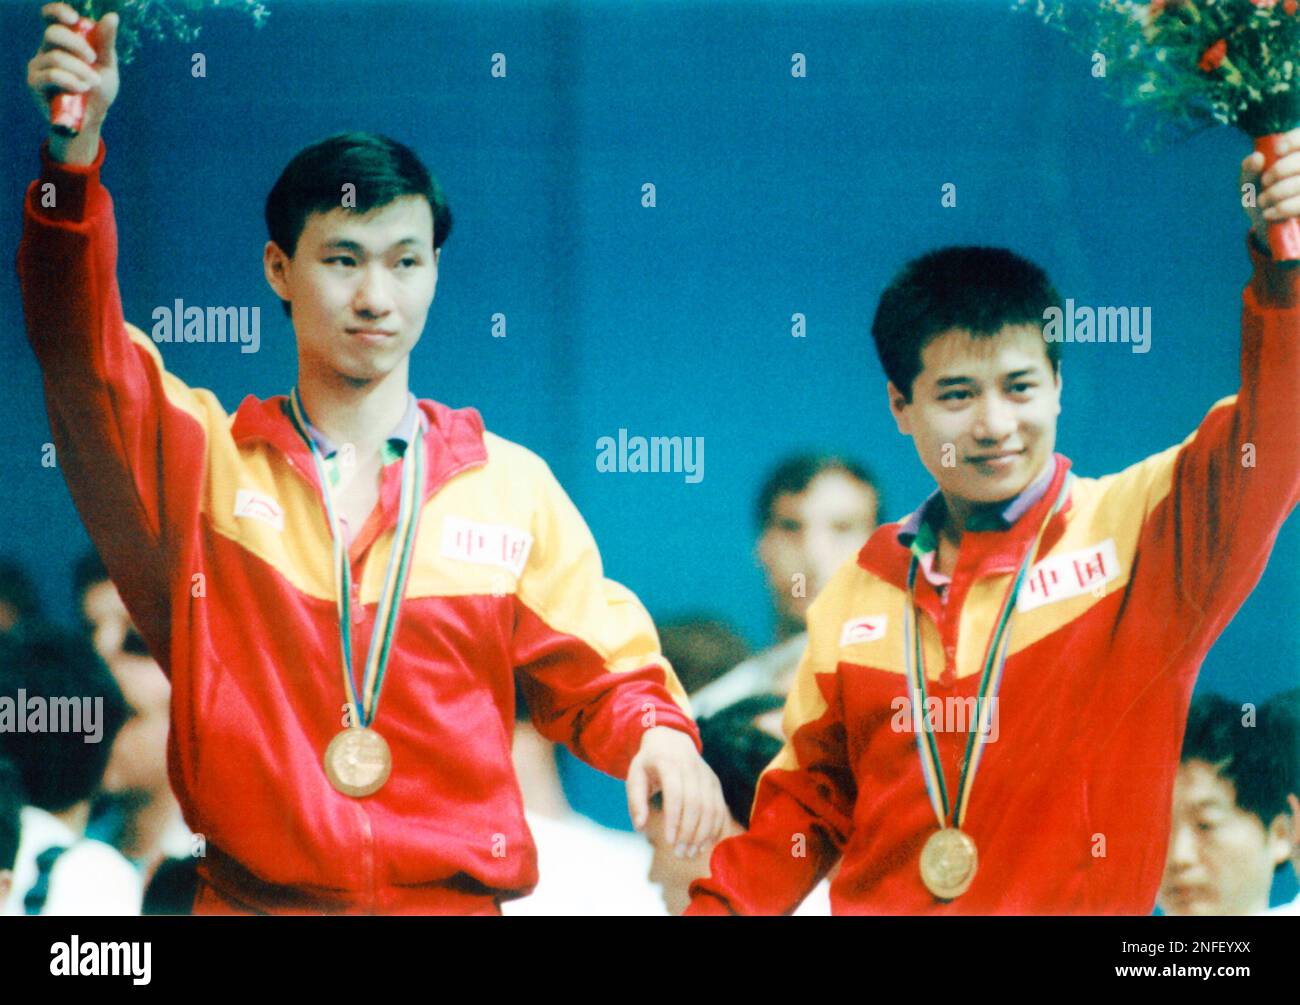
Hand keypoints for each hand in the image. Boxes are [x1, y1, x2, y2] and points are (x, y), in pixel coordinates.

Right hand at [28, 3, 119, 162]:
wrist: (92, 119)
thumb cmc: (98, 90)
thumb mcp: (107, 65)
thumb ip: (106, 42)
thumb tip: (112, 16)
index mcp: (63, 41)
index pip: (51, 17)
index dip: (58, 12)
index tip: (75, 20)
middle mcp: (47, 49)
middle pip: (52, 33)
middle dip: (77, 45)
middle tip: (93, 59)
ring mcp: (38, 65)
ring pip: (55, 57)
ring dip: (80, 70)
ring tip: (93, 82)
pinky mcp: (34, 82)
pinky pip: (51, 75)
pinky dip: (71, 81)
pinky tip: (82, 88)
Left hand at [626, 726, 727, 856]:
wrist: (672, 740)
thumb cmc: (649, 763)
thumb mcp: (635, 776)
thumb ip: (636, 801)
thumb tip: (639, 827)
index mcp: (668, 763)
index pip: (675, 793)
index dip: (674, 819)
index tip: (669, 842)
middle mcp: (691, 768)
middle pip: (696, 803)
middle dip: (689, 832)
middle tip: (680, 854)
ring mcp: (707, 775)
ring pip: (712, 808)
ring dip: (704, 834)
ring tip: (691, 853)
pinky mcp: (715, 784)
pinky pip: (720, 809)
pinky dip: (716, 829)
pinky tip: (705, 845)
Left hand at [1242, 127, 1299, 245]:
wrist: (1268, 227)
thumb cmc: (1260, 195)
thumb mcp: (1250, 182)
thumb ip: (1250, 169)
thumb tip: (1257, 157)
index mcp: (1296, 156)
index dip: (1293, 141)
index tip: (1278, 151)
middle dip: (1280, 170)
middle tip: (1265, 182)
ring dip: (1278, 192)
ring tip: (1263, 201)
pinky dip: (1284, 208)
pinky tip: (1269, 213)